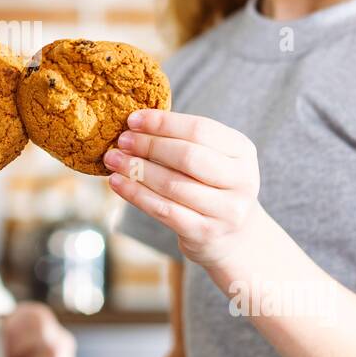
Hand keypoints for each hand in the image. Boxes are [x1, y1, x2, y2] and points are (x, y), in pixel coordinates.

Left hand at [104, 108, 261, 269]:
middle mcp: (241, 180)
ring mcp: (227, 210)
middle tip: (122, 141)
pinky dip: (136, 194)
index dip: (163, 123)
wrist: (235, 236)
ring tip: (113, 160)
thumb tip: (135, 125)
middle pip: (187, 156)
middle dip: (149, 145)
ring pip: (172, 185)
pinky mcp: (205, 233)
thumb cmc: (213, 186)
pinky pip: (163, 210)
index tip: (133, 120)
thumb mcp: (212, 158)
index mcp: (243, 151)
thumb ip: (183, 140)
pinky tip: (117, 183)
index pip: (200, 129)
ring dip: (137, 170)